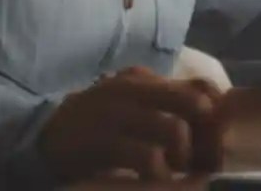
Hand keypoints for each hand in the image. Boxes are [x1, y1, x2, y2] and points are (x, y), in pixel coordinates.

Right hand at [38, 65, 226, 181]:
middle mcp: (134, 89)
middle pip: (194, 103)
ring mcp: (118, 113)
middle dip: (207, 135)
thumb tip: (211, 117)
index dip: (216, 113)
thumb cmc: (98, 123)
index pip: (198, 86)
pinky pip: (147, 156)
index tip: (216, 138)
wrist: (44, 136)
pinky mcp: (103, 141)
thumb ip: (164, 103)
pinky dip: (160, 173)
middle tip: (203, 159)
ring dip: (184, 157)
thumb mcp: (131, 104)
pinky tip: (156, 180)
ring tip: (175, 171)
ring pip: (174, 129)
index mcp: (144, 80)